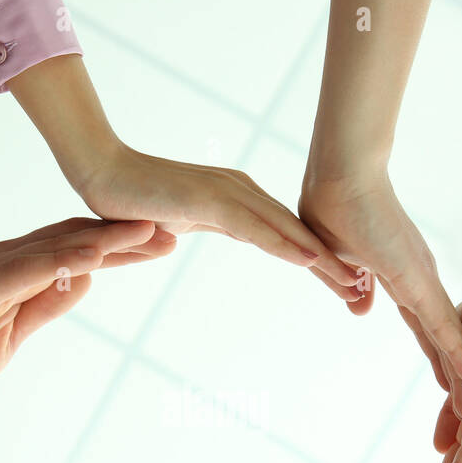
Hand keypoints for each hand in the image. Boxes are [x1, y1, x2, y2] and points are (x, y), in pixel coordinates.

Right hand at [0, 218, 173, 396]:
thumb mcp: (10, 330)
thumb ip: (45, 304)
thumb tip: (86, 281)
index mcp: (16, 271)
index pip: (77, 253)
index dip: (122, 247)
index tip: (166, 241)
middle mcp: (6, 261)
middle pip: (76, 242)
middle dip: (125, 236)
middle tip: (176, 227)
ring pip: (57, 249)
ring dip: (104, 239)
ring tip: (147, 231)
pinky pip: (24, 272)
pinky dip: (60, 260)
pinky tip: (94, 256)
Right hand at [75, 145, 362, 302]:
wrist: (98, 174)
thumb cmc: (127, 200)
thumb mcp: (164, 218)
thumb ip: (179, 227)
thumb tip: (173, 240)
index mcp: (233, 200)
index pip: (282, 234)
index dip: (313, 258)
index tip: (340, 282)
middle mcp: (239, 191)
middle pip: (293, 231)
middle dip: (329, 261)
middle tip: (363, 288)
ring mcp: (227, 192)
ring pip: (283, 230)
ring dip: (318, 257)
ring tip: (350, 281)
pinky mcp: (210, 198)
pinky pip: (255, 227)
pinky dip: (285, 244)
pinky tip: (309, 260)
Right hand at [299, 172, 461, 407]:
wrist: (340, 173)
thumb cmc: (331, 205)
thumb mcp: (336, 259)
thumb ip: (347, 284)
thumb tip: (360, 307)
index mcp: (398, 273)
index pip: (422, 322)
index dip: (434, 350)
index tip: (446, 376)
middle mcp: (417, 277)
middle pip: (440, 335)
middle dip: (451, 370)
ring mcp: (420, 278)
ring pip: (446, 336)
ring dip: (457, 372)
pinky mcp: (416, 279)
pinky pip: (440, 323)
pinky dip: (456, 351)